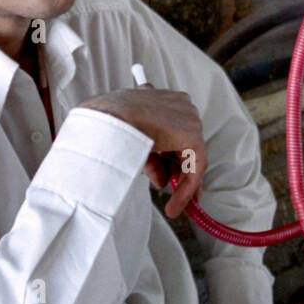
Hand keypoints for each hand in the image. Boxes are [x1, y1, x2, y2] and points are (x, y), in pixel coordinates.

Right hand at [80, 87, 205, 218]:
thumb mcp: (132, 141)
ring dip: (180, 183)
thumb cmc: (110, 122)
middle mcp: (178, 105)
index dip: (171, 158)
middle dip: (176, 172)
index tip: (169, 175)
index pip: (174, 132)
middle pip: (184, 145)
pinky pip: (195, 165)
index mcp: (161, 99)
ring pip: (191, 156)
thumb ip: (151, 158)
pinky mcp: (192, 134)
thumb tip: (161, 178)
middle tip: (174, 193)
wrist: (108, 118)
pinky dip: (187, 186)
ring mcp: (187, 118)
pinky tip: (176, 202)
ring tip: (173, 204)